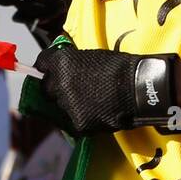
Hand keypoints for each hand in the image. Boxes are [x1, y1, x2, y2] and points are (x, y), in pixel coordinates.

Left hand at [33, 47, 180, 134]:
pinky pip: (73, 121)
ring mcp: (67, 105)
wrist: (138, 88)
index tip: (50, 70)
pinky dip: (83, 117)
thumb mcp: (91, 56)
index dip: (47, 68)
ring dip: (70, 104)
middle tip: (74, 88)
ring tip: (90, 101)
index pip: (42, 64)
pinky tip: (97, 111)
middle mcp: (59, 83)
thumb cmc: (119, 67)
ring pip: (60, 106)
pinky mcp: (77, 122)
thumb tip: (63, 69)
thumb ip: (72, 64)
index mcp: (62, 62)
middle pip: (47, 88)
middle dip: (56, 88)